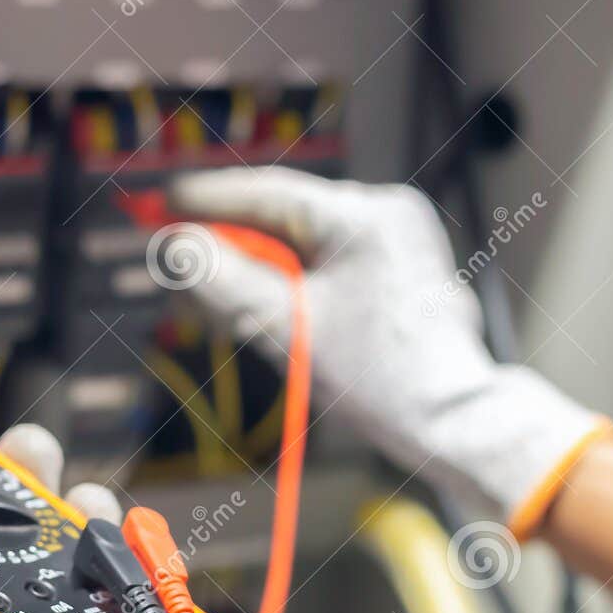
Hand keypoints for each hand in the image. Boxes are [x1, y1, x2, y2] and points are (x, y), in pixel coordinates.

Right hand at [167, 166, 611, 534]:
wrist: (451, 420)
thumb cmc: (380, 380)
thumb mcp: (286, 329)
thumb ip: (224, 282)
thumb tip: (173, 246)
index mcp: (365, 217)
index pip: (269, 192)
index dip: (208, 199)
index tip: (161, 203)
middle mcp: (387, 213)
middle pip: (284, 216)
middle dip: (231, 244)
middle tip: (180, 263)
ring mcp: (399, 237)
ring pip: (305, 240)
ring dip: (260, 267)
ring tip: (217, 299)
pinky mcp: (400, 265)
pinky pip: (330, 258)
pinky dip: (293, 279)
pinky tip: (265, 307)